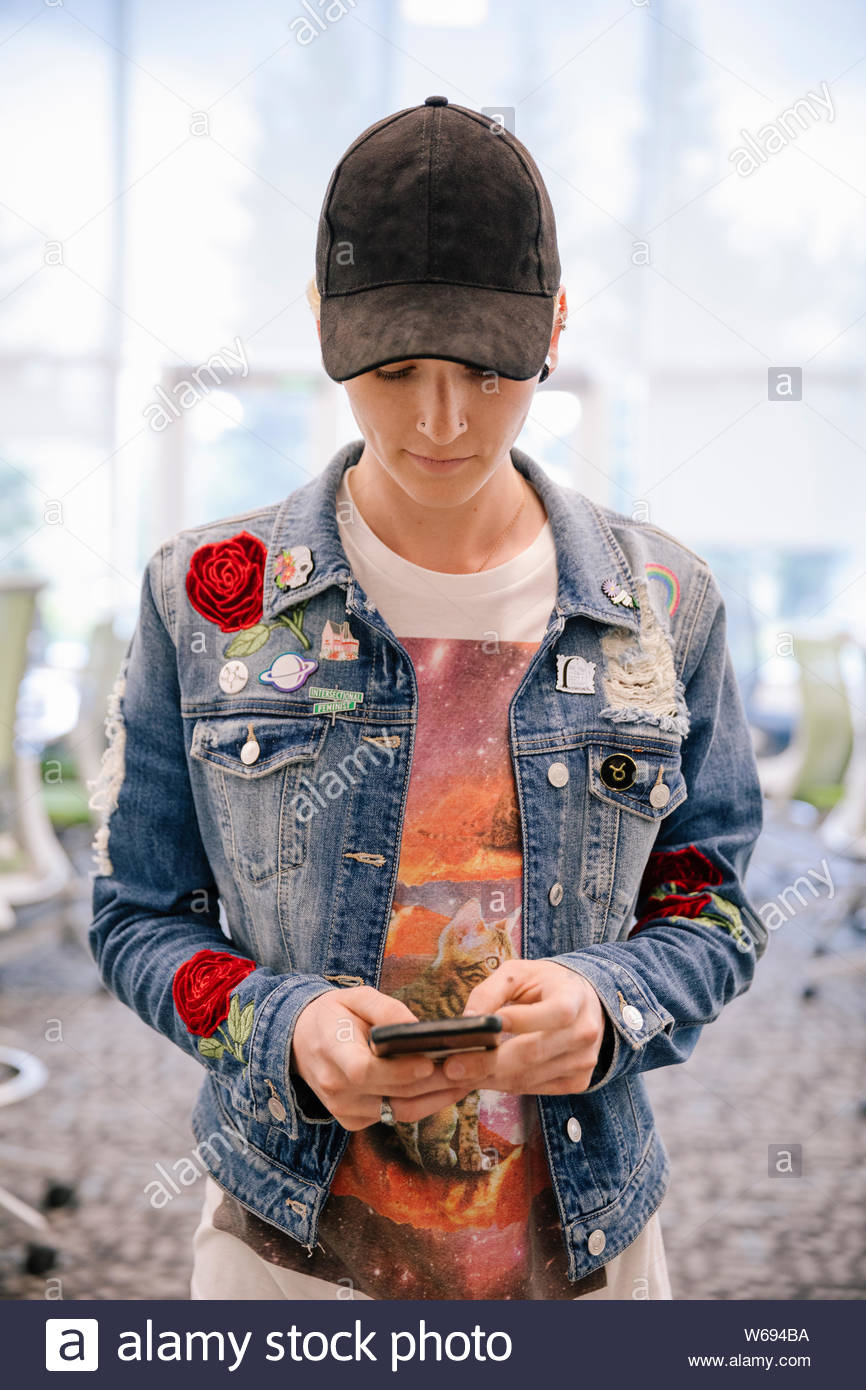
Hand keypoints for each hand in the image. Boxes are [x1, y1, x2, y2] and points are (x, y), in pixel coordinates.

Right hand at [289, 986, 480, 1130]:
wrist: (301, 1040)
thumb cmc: (334, 1014)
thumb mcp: (356, 997)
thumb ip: (385, 1009)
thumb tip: (417, 1027)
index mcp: (331, 1053)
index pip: (364, 1071)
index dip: (398, 1070)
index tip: (429, 1061)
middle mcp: (335, 1089)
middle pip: (391, 1093)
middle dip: (433, 1082)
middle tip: (470, 1067)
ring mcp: (344, 1110)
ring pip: (399, 1111)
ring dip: (436, 1097)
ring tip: (469, 1077)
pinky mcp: (353, 1121)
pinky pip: (394, 1116)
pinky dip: (422, 1104)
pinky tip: (446, 1088)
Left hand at [436, 959, 607, 1095]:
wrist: (582, 1002)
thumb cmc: (544, 984)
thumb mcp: (517, 973)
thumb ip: (491, 991)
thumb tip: (467, 1020)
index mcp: (574, 998)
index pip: (553, 1013)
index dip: (518, 1021)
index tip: (480, 1029)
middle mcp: (584, 1032)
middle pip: (534, 1053)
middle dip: (489, 1063)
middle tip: (452, 1067)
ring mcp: (583, 1061)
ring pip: (529, 1077)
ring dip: (490, 1079)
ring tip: (458, 1075)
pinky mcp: (576, 1081)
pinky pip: (533, 1088)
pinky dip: (504, 1085)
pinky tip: (482, 1078)